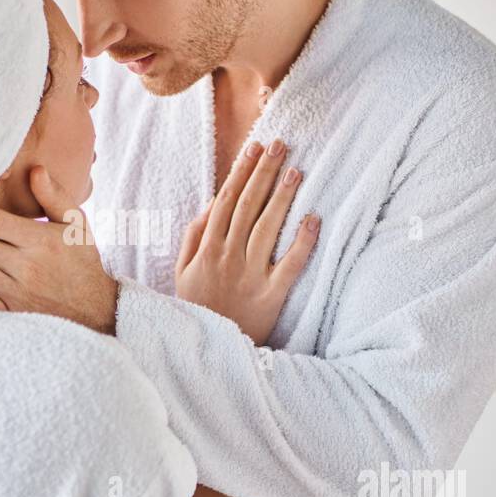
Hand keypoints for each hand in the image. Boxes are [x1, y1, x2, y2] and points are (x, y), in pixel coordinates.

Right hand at [175, 139, 318, 344]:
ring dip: (282, 196)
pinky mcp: (271, 295)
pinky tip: (313, 218)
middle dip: (264, 172)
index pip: (226, 201)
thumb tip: (210, 204)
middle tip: (280, 145)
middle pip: (248, 206)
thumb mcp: (182, 272)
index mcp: (207, 249)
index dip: (241, 173)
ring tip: (295, 170)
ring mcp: (250, 275)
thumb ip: (193, 236)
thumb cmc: (197, 308)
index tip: (254, 148)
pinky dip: (302, 241)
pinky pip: (290, 264)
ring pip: (267, 227)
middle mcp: (228, 256)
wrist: (206, 351)